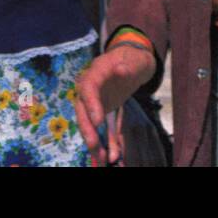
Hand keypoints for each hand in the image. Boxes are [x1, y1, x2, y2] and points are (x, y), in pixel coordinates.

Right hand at [74, 43, 155, 165]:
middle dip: (87, 128)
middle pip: (82, 109)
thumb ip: (128, 65)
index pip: (88, 87)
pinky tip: (105, 158)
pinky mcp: (98, 111)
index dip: (91, 104)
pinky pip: (98, 128)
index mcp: (96, 72)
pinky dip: (101, 143)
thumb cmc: (133, 59)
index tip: (98, 120)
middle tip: (94, 145)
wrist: (132, 61)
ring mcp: (93, 100)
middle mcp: (89, 87)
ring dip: (92, 141)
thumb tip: (121, 69)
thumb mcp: (135, 60)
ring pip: (87, 122)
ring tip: (100, 158)